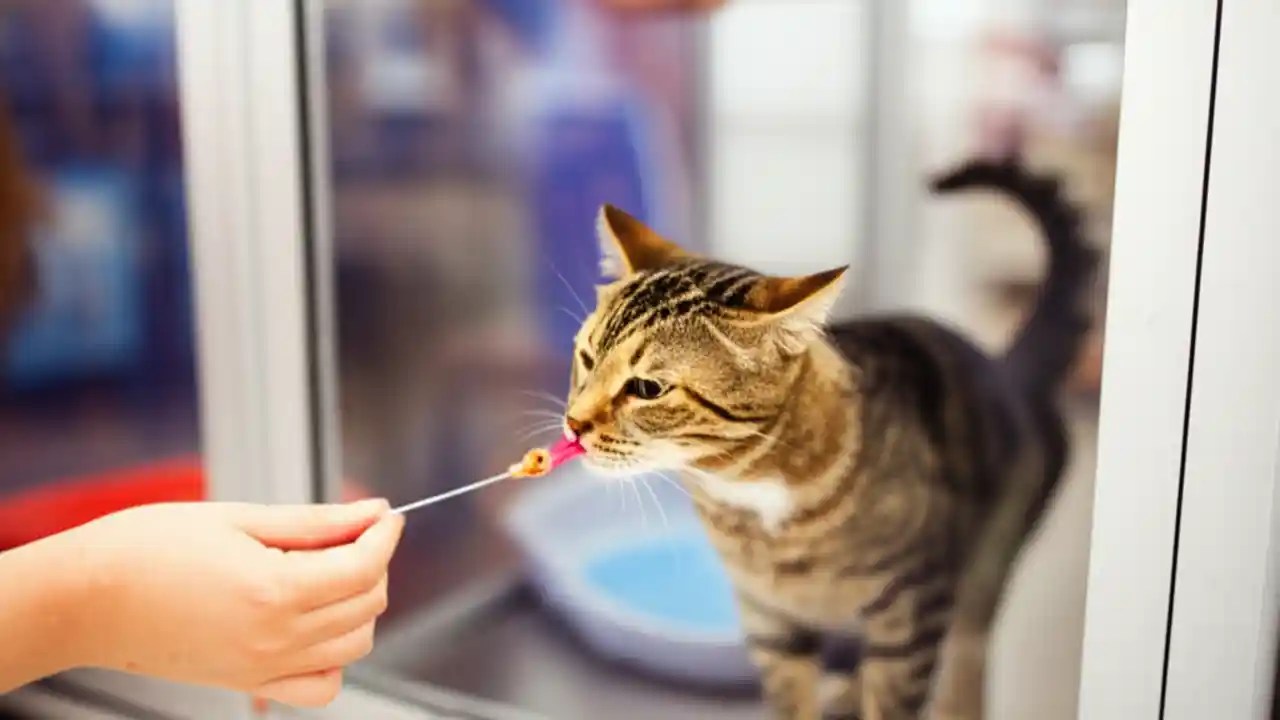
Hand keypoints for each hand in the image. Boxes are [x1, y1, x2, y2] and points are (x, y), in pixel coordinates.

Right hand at [64, 500, 402, 706]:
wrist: (86, 599)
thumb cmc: (146, 549)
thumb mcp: (238, 518)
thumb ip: (315, 521)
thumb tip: (370, 512)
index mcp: (273, 591)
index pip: (364, 567)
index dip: (385, 534)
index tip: (387, 515)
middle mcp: (275, 638)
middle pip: (367, 604)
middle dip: (374, 562)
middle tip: (351, 533)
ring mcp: (263, 667)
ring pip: (354, 645)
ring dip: (359, 606)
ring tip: (331, 571)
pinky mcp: (248, 683)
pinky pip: (320, 685)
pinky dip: (334, 657)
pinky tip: (315, 622)